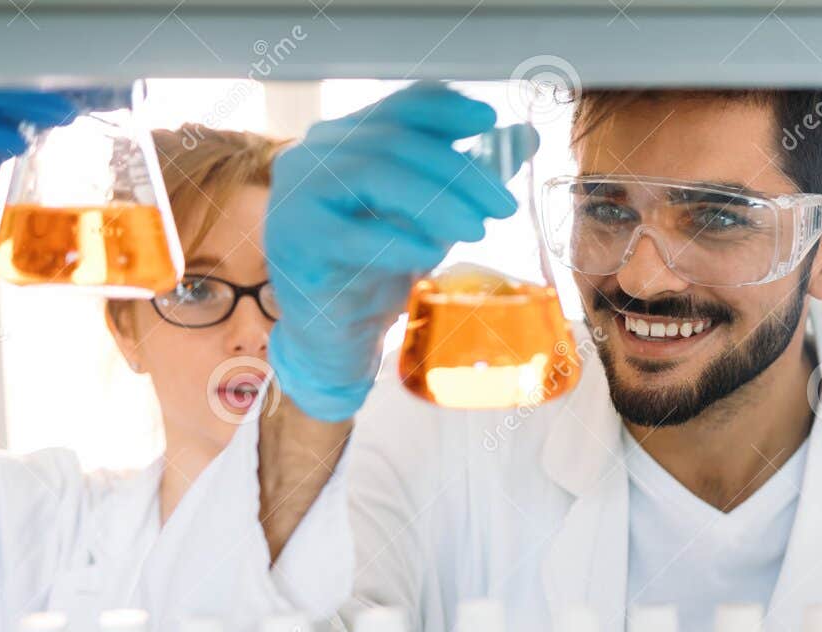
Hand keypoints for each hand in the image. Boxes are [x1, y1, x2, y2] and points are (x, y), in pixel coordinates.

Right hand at [265, 82, 537, 422]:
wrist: (335, 335)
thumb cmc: (378, 269)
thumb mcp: (432, 217)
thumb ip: (469, 176)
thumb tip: (525, 136)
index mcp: (345, 140)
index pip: (398, 107)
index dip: (445, 108)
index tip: (491, 121)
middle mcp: (312, 157)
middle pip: (394, 141)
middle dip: (459, 170)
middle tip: (504, 205)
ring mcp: (296, 197)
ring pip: (373, 175)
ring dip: (435, 201)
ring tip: (478, 231)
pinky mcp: (296, 244)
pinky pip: (350, 234)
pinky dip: (396, 241)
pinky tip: (430, 255)